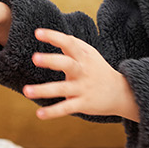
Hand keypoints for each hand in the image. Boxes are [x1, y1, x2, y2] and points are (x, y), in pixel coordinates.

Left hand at [23, 29, 139, 120]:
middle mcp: (83, 71)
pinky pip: (66, 108)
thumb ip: (74, 45)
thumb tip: (55, 35)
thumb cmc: (99, 70)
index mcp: (83, 57)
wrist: (122, 93)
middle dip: (51, 60)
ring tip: (26, 90)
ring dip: (43, 90)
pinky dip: (53, 112)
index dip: (54, 37)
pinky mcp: (83, 104)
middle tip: (34, 58)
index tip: (37, 33)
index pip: (69, 43)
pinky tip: (39, 115)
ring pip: (62, 89)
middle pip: (67, 64)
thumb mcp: (90, 54)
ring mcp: (83, 88)